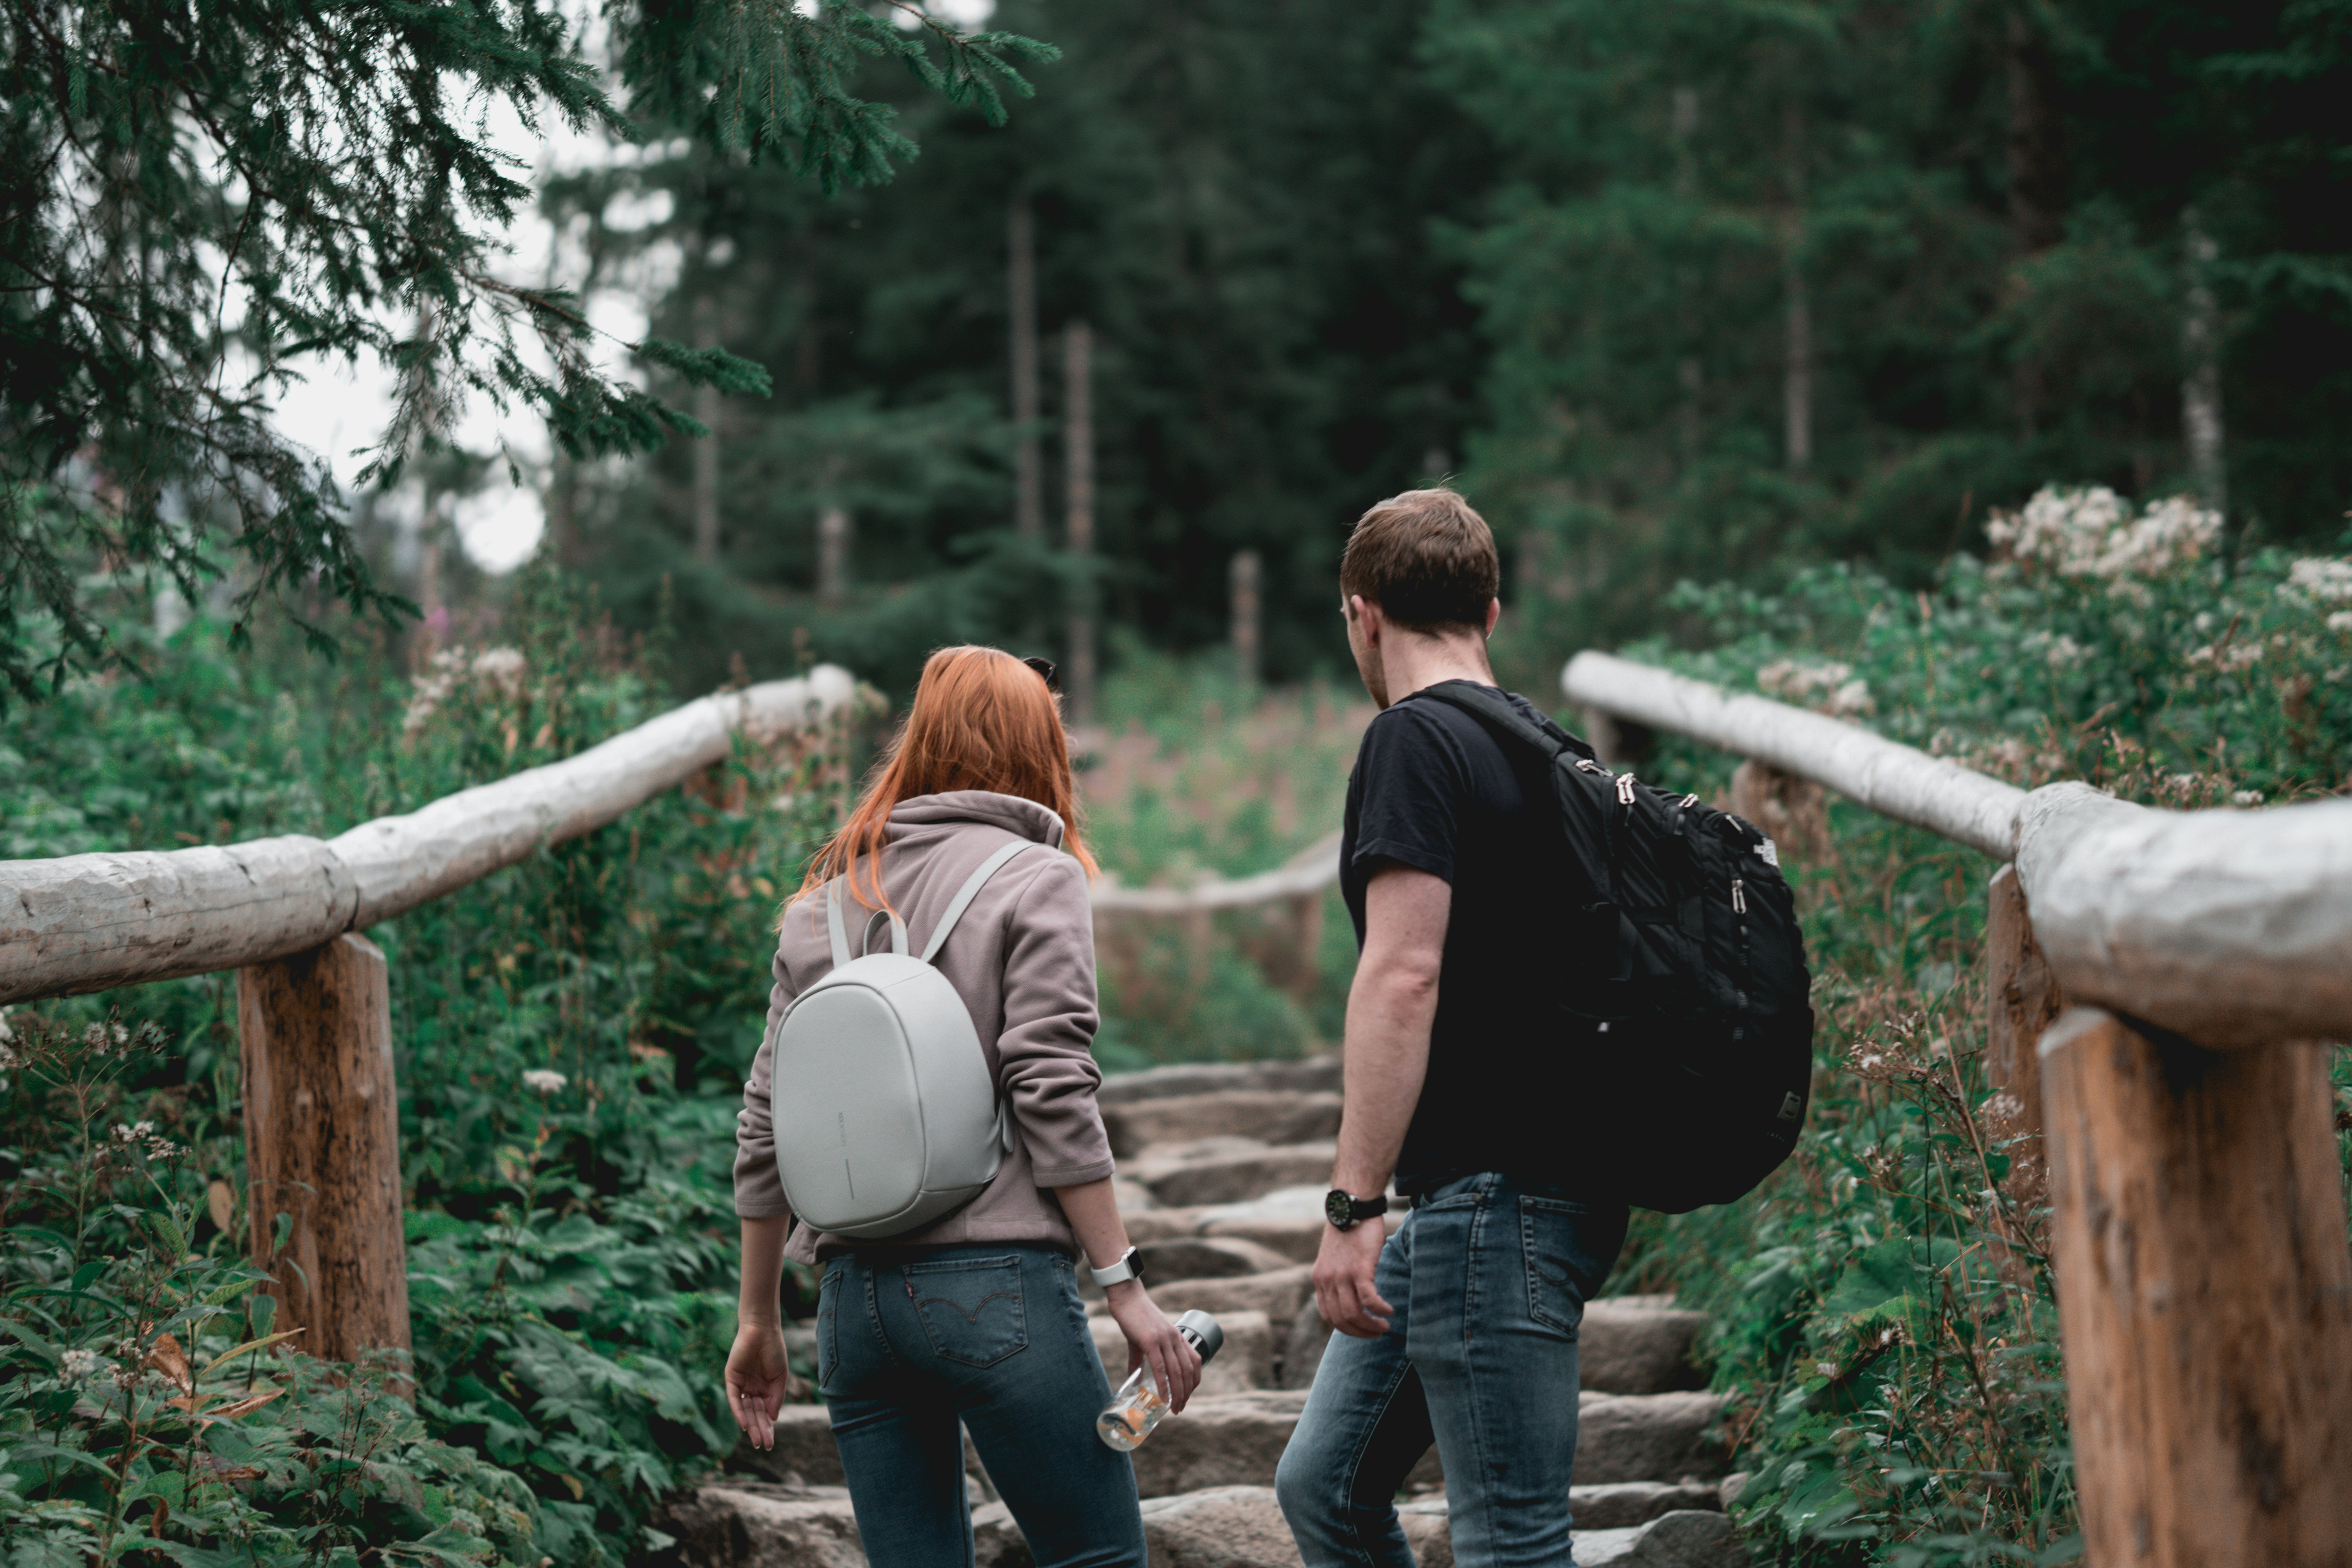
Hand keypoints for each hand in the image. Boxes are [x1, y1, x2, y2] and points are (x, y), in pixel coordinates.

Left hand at [725, 1323, 804, 1448]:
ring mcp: (741, 1385)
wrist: (762, 1330)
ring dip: (750, 1425)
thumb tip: (772, 1418)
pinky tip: (744, 1424)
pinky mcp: (731, 1378)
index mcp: (764, 1389)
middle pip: (755, 1414)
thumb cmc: (774, 1351)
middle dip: (759, 1430)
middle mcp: (751, 1389)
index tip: (771, 1443)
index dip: (767, 1428)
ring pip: (745, 1410)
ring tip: (756, 1440)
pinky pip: (734, 1398)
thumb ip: (776, 1398)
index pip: (764, 1413)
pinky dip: (738, 1411)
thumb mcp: (780, 1377)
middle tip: (764, 1446)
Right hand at [1105, 1281, 1201, 1412]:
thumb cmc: (1135, 1316)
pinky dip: (1163, 1384)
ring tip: (1174, 1408)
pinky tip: (1163, 1397)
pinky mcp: (1150, 1340)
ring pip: (1176, 1371)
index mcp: (1177, 1336)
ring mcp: (1164, 1339)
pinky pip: (1160, 1367)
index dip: (1194, 1381)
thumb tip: (1135, 1377)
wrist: (1127, 1297)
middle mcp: (1175, 1338)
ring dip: (1178, 1393)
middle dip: (1186, 1393)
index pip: (1195, 1362)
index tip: (1188, 1395)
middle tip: (1180, 1409)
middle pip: (1187, 1371)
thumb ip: (1142, 1358)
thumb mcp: (1144, 1338)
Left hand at [1313, 1217, 1393, 1338]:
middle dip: (1360, 1332)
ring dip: (1371, 1325)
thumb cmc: (1349, 1232)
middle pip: (1340, 1319)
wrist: (1353, 1207)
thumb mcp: (1334, 1258)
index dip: (1345, 1328)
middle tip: (1377, 1333)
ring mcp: (1342, 1275)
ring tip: (1385, 1325)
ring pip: (1353, 1313)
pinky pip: (1368, 1299)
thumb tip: (1348, 1298)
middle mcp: (1326, 1280)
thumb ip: (1336, 1278)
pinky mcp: (1359, 1268)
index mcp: (1319, 1279)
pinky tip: (1388, 1310)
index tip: (1361, 1330)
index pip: (1328, 1316)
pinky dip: (1379, 1309)